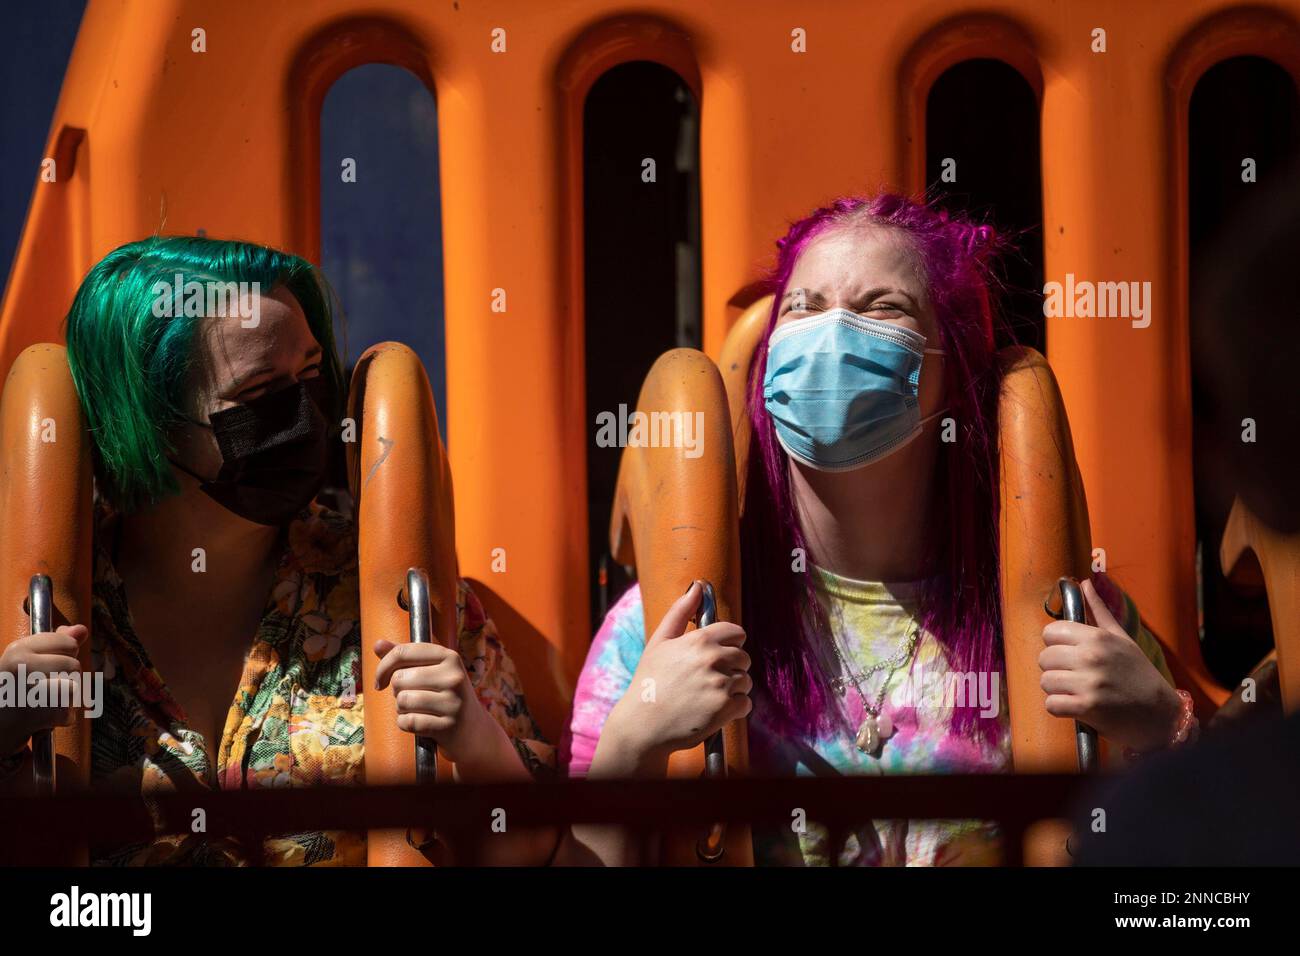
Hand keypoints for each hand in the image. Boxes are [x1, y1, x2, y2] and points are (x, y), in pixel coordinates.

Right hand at [0, 625, 86, 758]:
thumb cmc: (11, 690)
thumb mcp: (26, 659)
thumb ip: (56, 642)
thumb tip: (82, 629)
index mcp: (19, 649)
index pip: (69, 643)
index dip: (66, 656)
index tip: (47, 667)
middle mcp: (21, 665)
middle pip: (75, 666)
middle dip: (67, 680)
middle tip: (42, 690)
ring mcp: (28, 688)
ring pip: (74, 688)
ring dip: (66, 700)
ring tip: (43, 703)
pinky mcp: (36, 713)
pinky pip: (69, 712)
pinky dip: (62, 719)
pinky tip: (42, 719)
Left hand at [372, 638, 495, 766]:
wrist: (474, 730)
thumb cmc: (446, 696)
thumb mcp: (432, 671)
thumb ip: (405, 657)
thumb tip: (378, 644)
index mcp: (450, 657)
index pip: (403, 652)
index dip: (383, 666)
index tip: (381, 680)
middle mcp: (454, 677)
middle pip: (399, 678)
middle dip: (397, 691)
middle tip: (413, 697)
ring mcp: (453, 702)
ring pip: (402, 700)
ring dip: (401, 709)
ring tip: (418, 710)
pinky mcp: (447, 726)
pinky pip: (407, 722)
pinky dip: (405, 724)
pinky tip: (420, 723)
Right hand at [599, 582, 751, 772]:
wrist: (642, 725)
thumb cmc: (649, 681)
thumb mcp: (659, 642)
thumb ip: (680, 611)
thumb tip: (697, 586)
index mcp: (699, 640)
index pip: (736, 632)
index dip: (729, 643)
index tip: (719, 654)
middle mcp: (713, 659)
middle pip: (743, 657)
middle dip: (731, 667)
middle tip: (708, 680)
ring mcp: (720, 685)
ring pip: (745, 681)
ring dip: (733, 689)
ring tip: (708, 696)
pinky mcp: (725, 709)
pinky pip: (745, 703)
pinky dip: (734, 709)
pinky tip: (714, 710)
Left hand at [1038, 579, 1180, 752]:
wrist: (1161, 714)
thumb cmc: (1139, 674)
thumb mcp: (1122, 638)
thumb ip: (1099, 610)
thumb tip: (1085, 582)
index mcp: (1098, 637)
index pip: (1050, 632)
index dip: (1055, 644)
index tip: (1069, 654)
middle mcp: (1091, 656)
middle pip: (1044, 658)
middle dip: (1055, 668)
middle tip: (1074, 676)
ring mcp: (1089, 683)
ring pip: (1045, 682)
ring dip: (1056, 690)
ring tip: (1076, 691)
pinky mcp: (1086, 707)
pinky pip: (1051, 704)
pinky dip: (1059, 708)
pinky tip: (1076, 707)